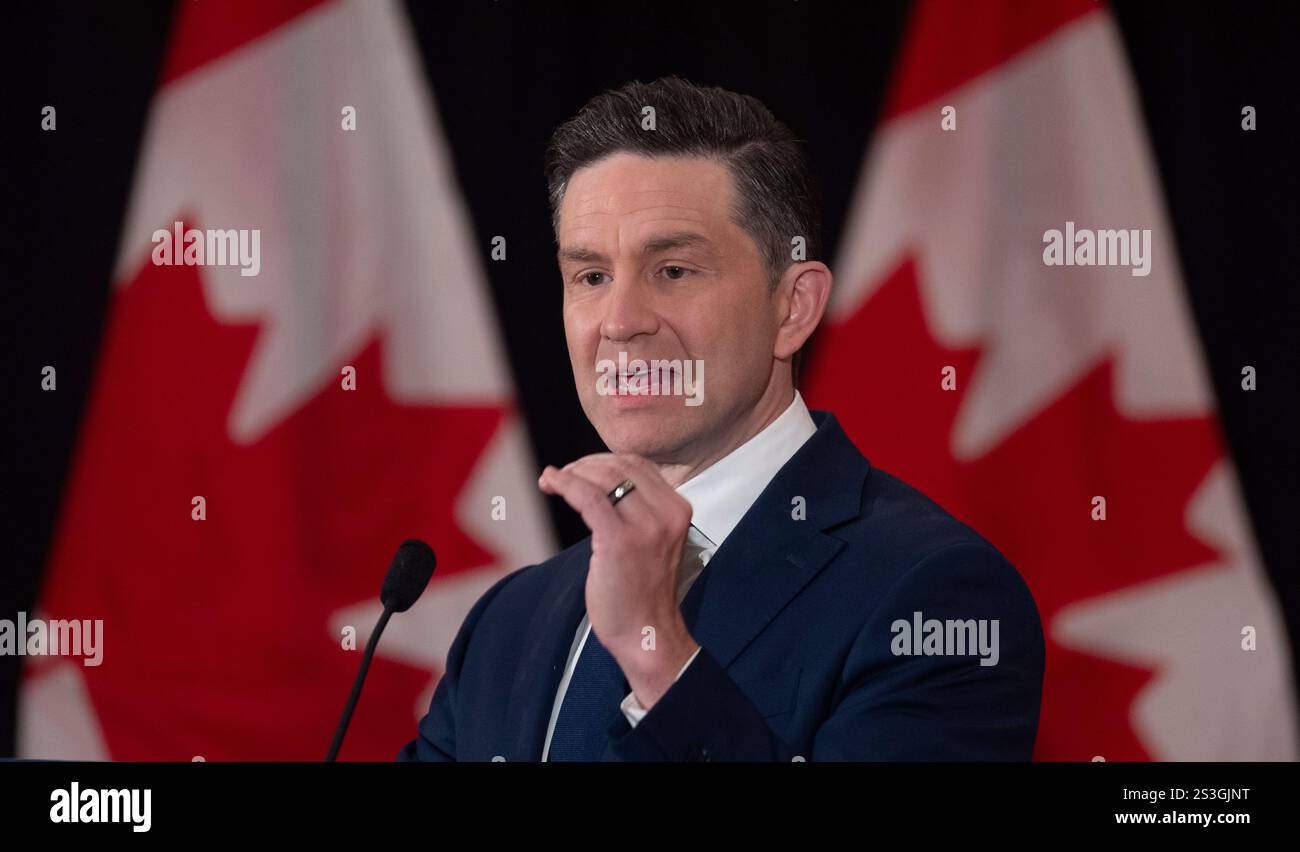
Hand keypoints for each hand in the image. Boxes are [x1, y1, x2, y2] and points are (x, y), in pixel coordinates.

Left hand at [538, 453, 699, 709]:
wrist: (647, 634)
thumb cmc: (643, 592)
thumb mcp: (653, 541)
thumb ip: (640, 512)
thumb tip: (602, 483)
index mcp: (678, 510)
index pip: (638, 466)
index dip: (604, 460)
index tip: (581, 469)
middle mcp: (667, 513)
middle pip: (619, 466)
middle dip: (584, 464)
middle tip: (563, 475)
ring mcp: (645, 526)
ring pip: (602, 477)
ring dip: (571, 472)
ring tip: (552, 480)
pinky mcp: (618, 540)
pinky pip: (587, 497)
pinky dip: (564, 483)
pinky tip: (549, 482)